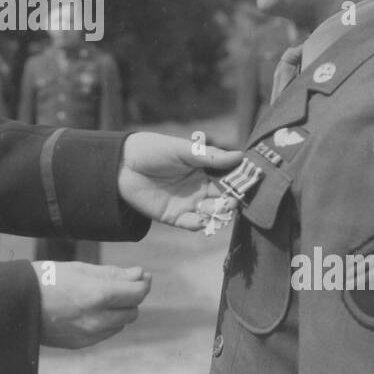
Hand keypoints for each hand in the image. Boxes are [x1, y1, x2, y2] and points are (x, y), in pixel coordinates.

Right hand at [38, 262, 151, 348]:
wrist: (15, 305)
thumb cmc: (47, 279)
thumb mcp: (80, 269)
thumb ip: (113, 274)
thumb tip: (140, 274)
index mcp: (98, 296)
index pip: (137, 293)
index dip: (143, 283)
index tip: (142, 275)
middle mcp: (97, 319)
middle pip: (133, 311)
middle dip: (130, 298)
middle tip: (119, 285)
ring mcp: (89, 335)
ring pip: (120, 324)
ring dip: (118, 311)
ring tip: (98, 297)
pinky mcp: (81, 344)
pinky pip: (105, 333)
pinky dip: (104, 322)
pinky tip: (88, 310)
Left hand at [118, 132, 241, 230]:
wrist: (123, 164)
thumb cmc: (154, 150)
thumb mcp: (183, 150)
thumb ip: (210, 156)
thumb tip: (240, 156)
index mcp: (204, 170)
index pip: (228, 178)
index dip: (239, 181)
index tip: (250, 182)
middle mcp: (200, 188)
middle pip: (223, 198)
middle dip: (231, 201)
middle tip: (235, 200)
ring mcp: (188, 203)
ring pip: (211, 213)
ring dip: (218, 214)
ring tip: (220, 210)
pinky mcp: (174, 216)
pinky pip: (192, 223)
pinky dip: (199, 224)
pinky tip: (201, 220)